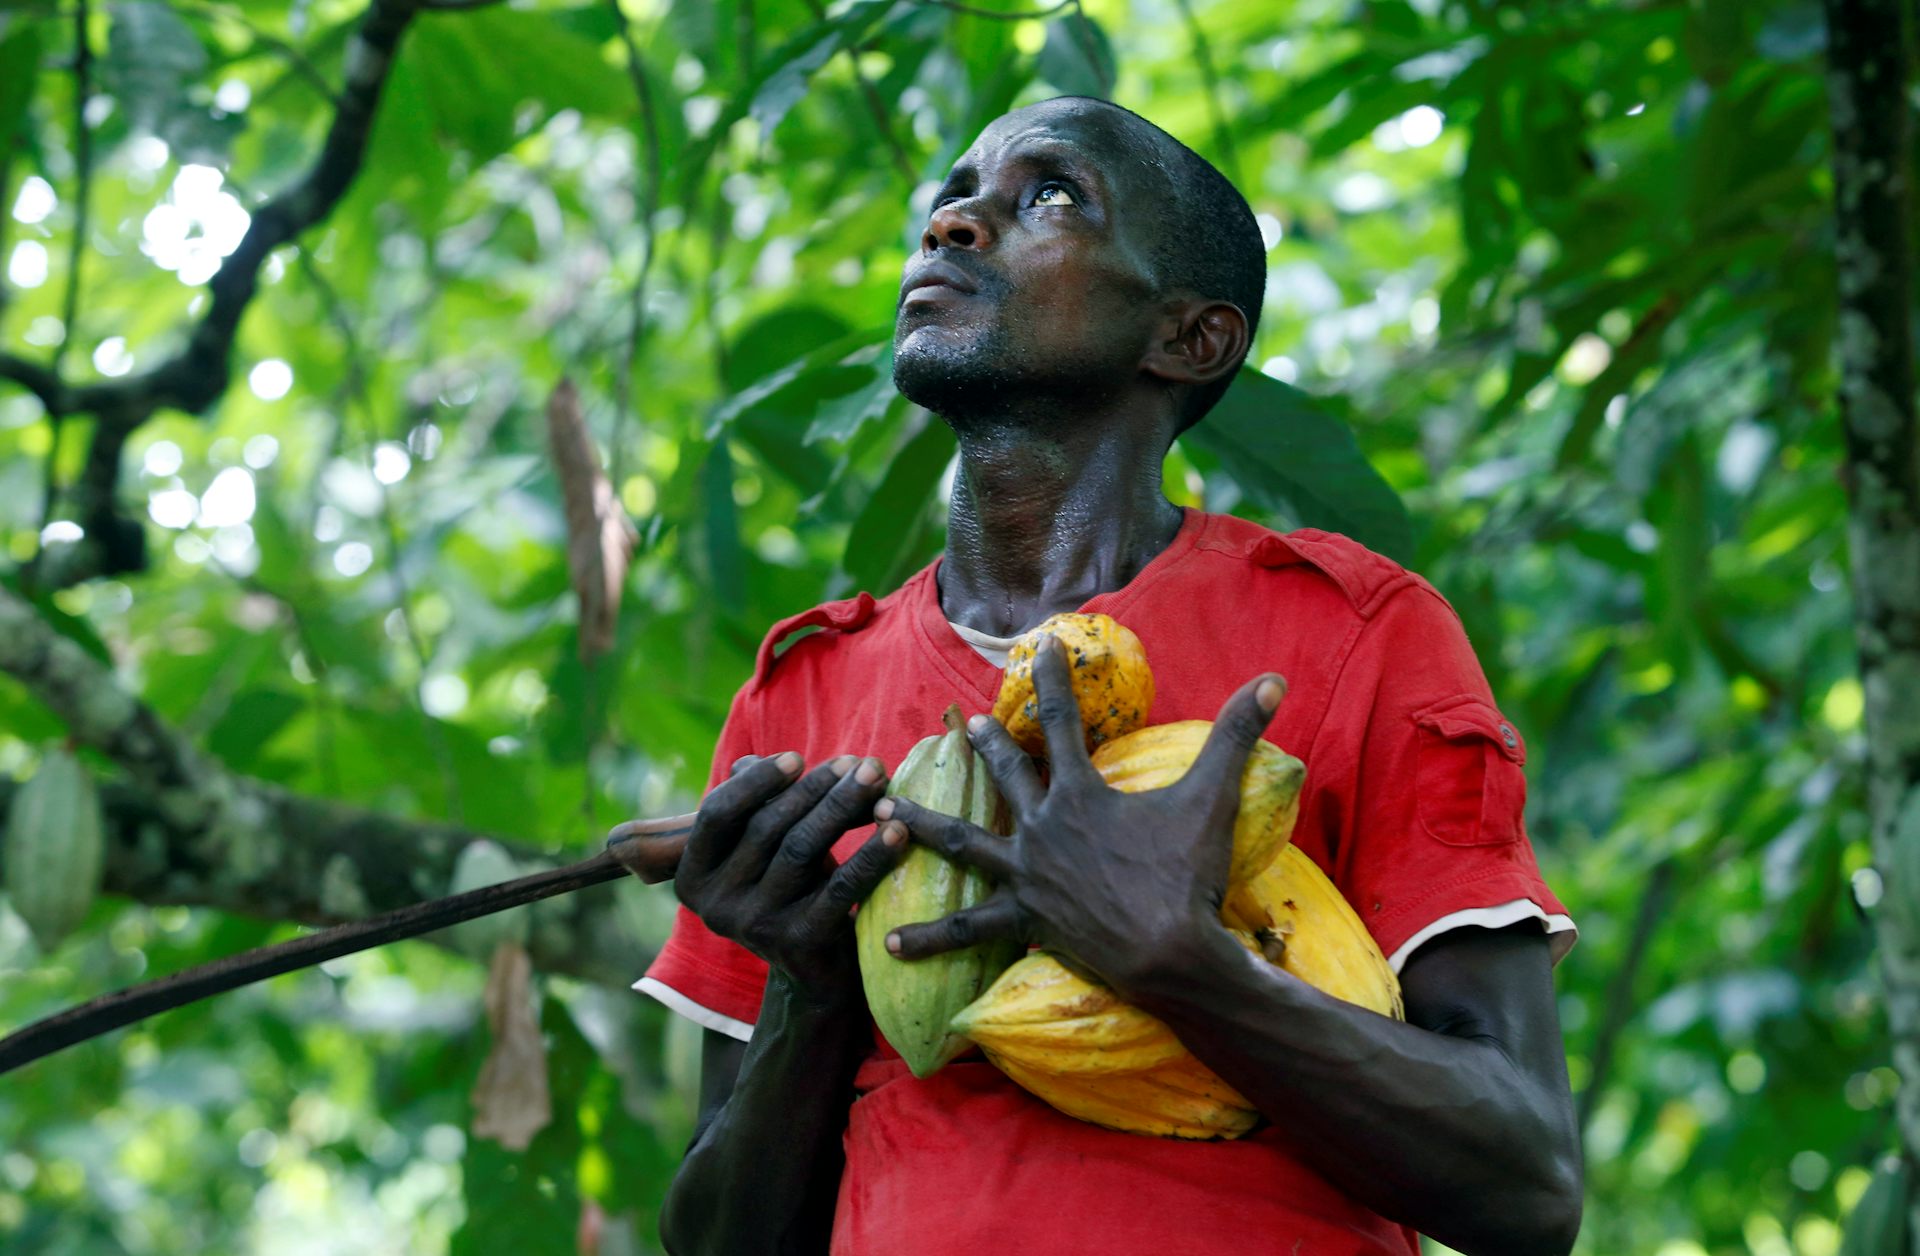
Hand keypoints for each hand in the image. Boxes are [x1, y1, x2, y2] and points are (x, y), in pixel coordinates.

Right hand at [675, 752, 903, 1003]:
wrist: (819, 972)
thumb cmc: (793, 891)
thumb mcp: (766, 850)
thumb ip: (757, 805)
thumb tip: (756, 762)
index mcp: (695, 876)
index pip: (717, 815)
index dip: (756, 782)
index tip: (797, 757)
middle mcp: (715, 905)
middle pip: (767, 826)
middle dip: (816, 787)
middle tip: (860, 762)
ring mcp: (754, 927)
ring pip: (801, 848)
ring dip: (843, 806)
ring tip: (877, 778)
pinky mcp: (799, 943)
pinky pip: (840, 887)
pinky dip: (871, 854)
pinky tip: (897, 830)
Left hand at [876, 637, 1285, 996]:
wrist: (1170, 952)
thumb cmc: (1187, 875)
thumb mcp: (1213, 797)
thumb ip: (1238, 734)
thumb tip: (1274, 680)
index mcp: (1081, 794)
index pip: (1063, 720)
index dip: (1054, 678)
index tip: (1043, 645)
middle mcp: (1042, 829)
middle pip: (1006, 776)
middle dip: (987, 745)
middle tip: (963, 725)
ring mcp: (1026, 876)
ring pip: (960, 842)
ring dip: (919, 822)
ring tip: (877, 811)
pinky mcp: (1023, 921)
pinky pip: (967, 929)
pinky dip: (930, 936)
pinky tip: (888, 940)